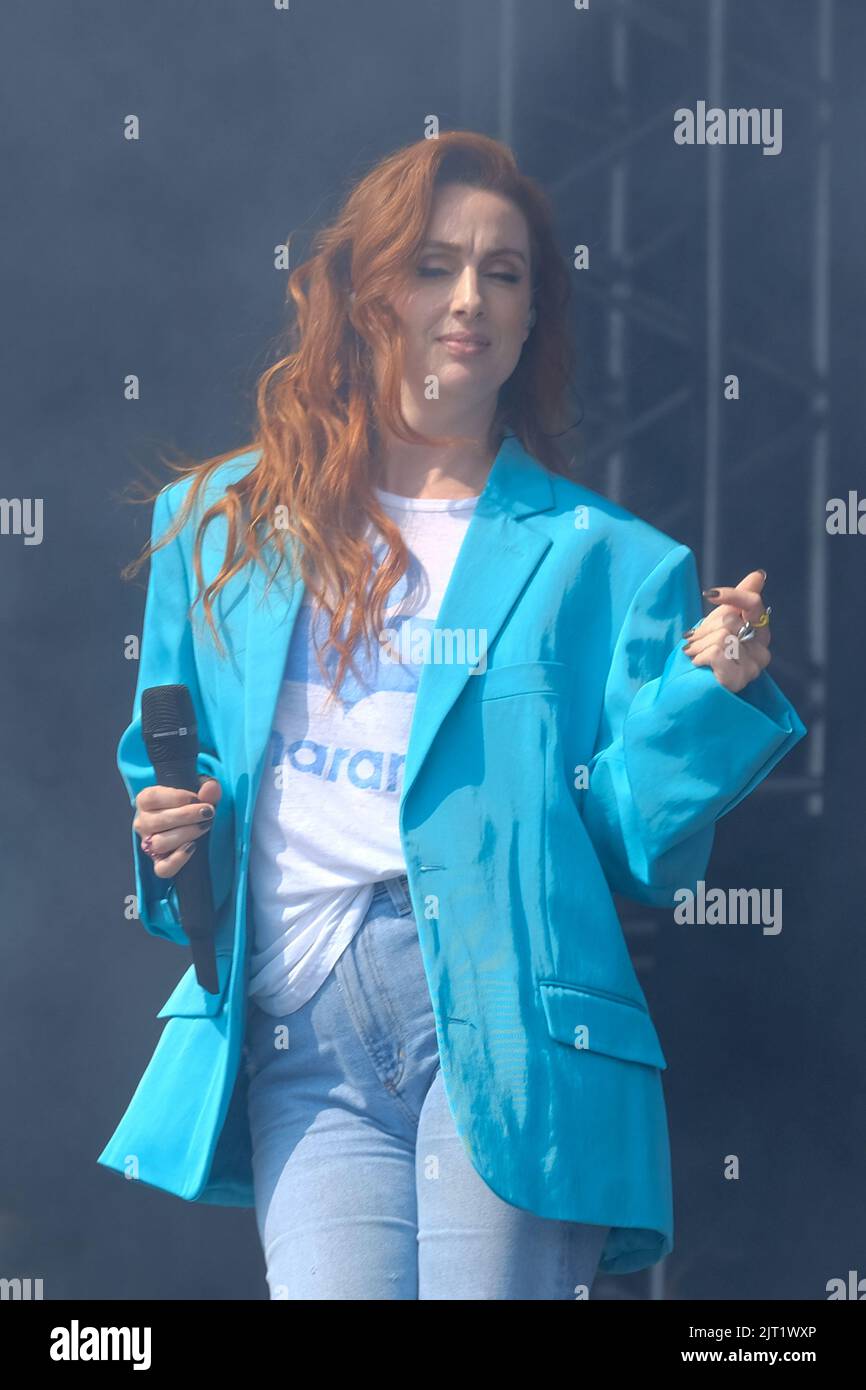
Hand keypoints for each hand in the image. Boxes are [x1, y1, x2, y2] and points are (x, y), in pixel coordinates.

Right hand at [133, 774, 221, 879]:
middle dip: (187, 816)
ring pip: (160, 843)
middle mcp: (142, 822)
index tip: (196, 797)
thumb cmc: (190, 802)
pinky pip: (163, 868)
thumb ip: (206, 787)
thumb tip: (211, 788)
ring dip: (186, 834)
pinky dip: (178, 859)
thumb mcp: (198, 790)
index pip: (152, 798)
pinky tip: (193, 847)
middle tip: (207, 812)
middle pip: (157, 822)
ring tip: (205, 826)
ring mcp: (148, 844)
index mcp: (145, 800)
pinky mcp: (158, 863)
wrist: (191, 823)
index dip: (177, 797)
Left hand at [681, 569, 771, 692]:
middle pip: (730, 620)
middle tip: (694, 641)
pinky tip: (698, 665)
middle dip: (704, 628)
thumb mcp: (720, 624)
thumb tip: (759, 574)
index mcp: (760, 635)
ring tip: (694, 655)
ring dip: (698, 644)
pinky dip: (699, 657)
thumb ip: (738, 600)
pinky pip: (716, 652)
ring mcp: (752, 668)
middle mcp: (762, 652)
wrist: (690, 691)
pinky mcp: (738, 680)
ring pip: (722, 636)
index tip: (708, 594)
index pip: (753, 604)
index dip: (732, 595)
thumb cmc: (708, 656)